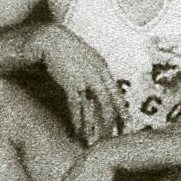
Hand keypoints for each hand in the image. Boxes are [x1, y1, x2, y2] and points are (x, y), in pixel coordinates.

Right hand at [37, 25, 123, 143]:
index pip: (116, 94)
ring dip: (92, 126)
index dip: (122, 111)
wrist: (52, 40)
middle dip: (111, 123)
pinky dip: (77, 120)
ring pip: (92, 107)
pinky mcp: (70, 83)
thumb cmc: (69, 50)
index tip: (128, 125)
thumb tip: (102, 88)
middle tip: (112, 138)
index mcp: (103, 68)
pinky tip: (78, 131)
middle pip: (108, 104)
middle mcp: (97, 74)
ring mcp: (84, 79)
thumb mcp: (89, 59)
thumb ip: (97, 73)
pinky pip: (76, 106)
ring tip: (93, 140)